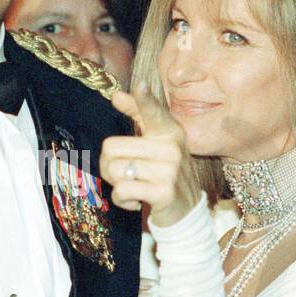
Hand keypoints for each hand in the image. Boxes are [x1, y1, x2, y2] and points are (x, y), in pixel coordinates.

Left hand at [100, 89, 201, 227]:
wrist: (186, 211)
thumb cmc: (165, 173)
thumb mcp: (157, 143)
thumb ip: (139, 116)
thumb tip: (116, 95)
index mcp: (169, 131)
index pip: (153, 112)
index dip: (145, 99)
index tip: (141, 85)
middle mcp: (172, 147)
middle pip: (111, 147)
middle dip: (108, 165)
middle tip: (127, 174)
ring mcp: (170, 170)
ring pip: (114, 171)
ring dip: (116, 184)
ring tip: (135, 186)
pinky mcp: (164, 193)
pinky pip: (122, 191)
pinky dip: (122, 200)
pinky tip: (137, 200)